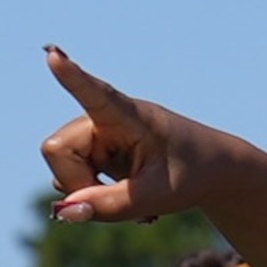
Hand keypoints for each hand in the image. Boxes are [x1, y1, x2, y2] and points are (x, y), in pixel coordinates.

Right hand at [41, 46, 266, 224]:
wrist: (213, 170)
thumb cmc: (192, 174)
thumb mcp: (157, 196)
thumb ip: (110, 205)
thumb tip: (64, 211)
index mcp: (131, 115)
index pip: (97, 95)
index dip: (72, 78)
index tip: (53, 55)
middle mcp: (105, 118)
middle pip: (58, 149)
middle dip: (76, 182)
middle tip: (112, 200)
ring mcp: (97, 134)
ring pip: (61, 166)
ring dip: (85, 190)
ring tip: (127, 194)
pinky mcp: (94, 150)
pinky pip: (71, 177)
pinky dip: (89, 194)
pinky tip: (120, 193)